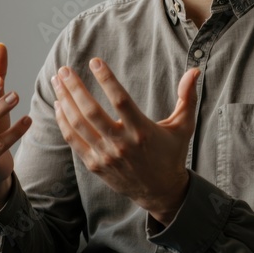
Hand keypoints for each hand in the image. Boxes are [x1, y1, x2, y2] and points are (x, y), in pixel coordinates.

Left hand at [51, 59, 199, 223]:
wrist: (160, 191)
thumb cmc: (171, 153)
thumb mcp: (183, 126)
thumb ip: (187, 97)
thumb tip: (196, 70)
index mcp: (143, 131)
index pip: (120, 100)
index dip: (107, 79)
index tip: (94, 61)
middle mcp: (122, 144)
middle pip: (92, 111)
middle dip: (75, 88)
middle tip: (64, 69)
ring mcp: (106, 155)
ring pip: (78, 125)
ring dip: (64, 101)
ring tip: (57, 81)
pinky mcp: (95, 164)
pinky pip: (73, 140)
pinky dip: (63, 121)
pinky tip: (59, 104)